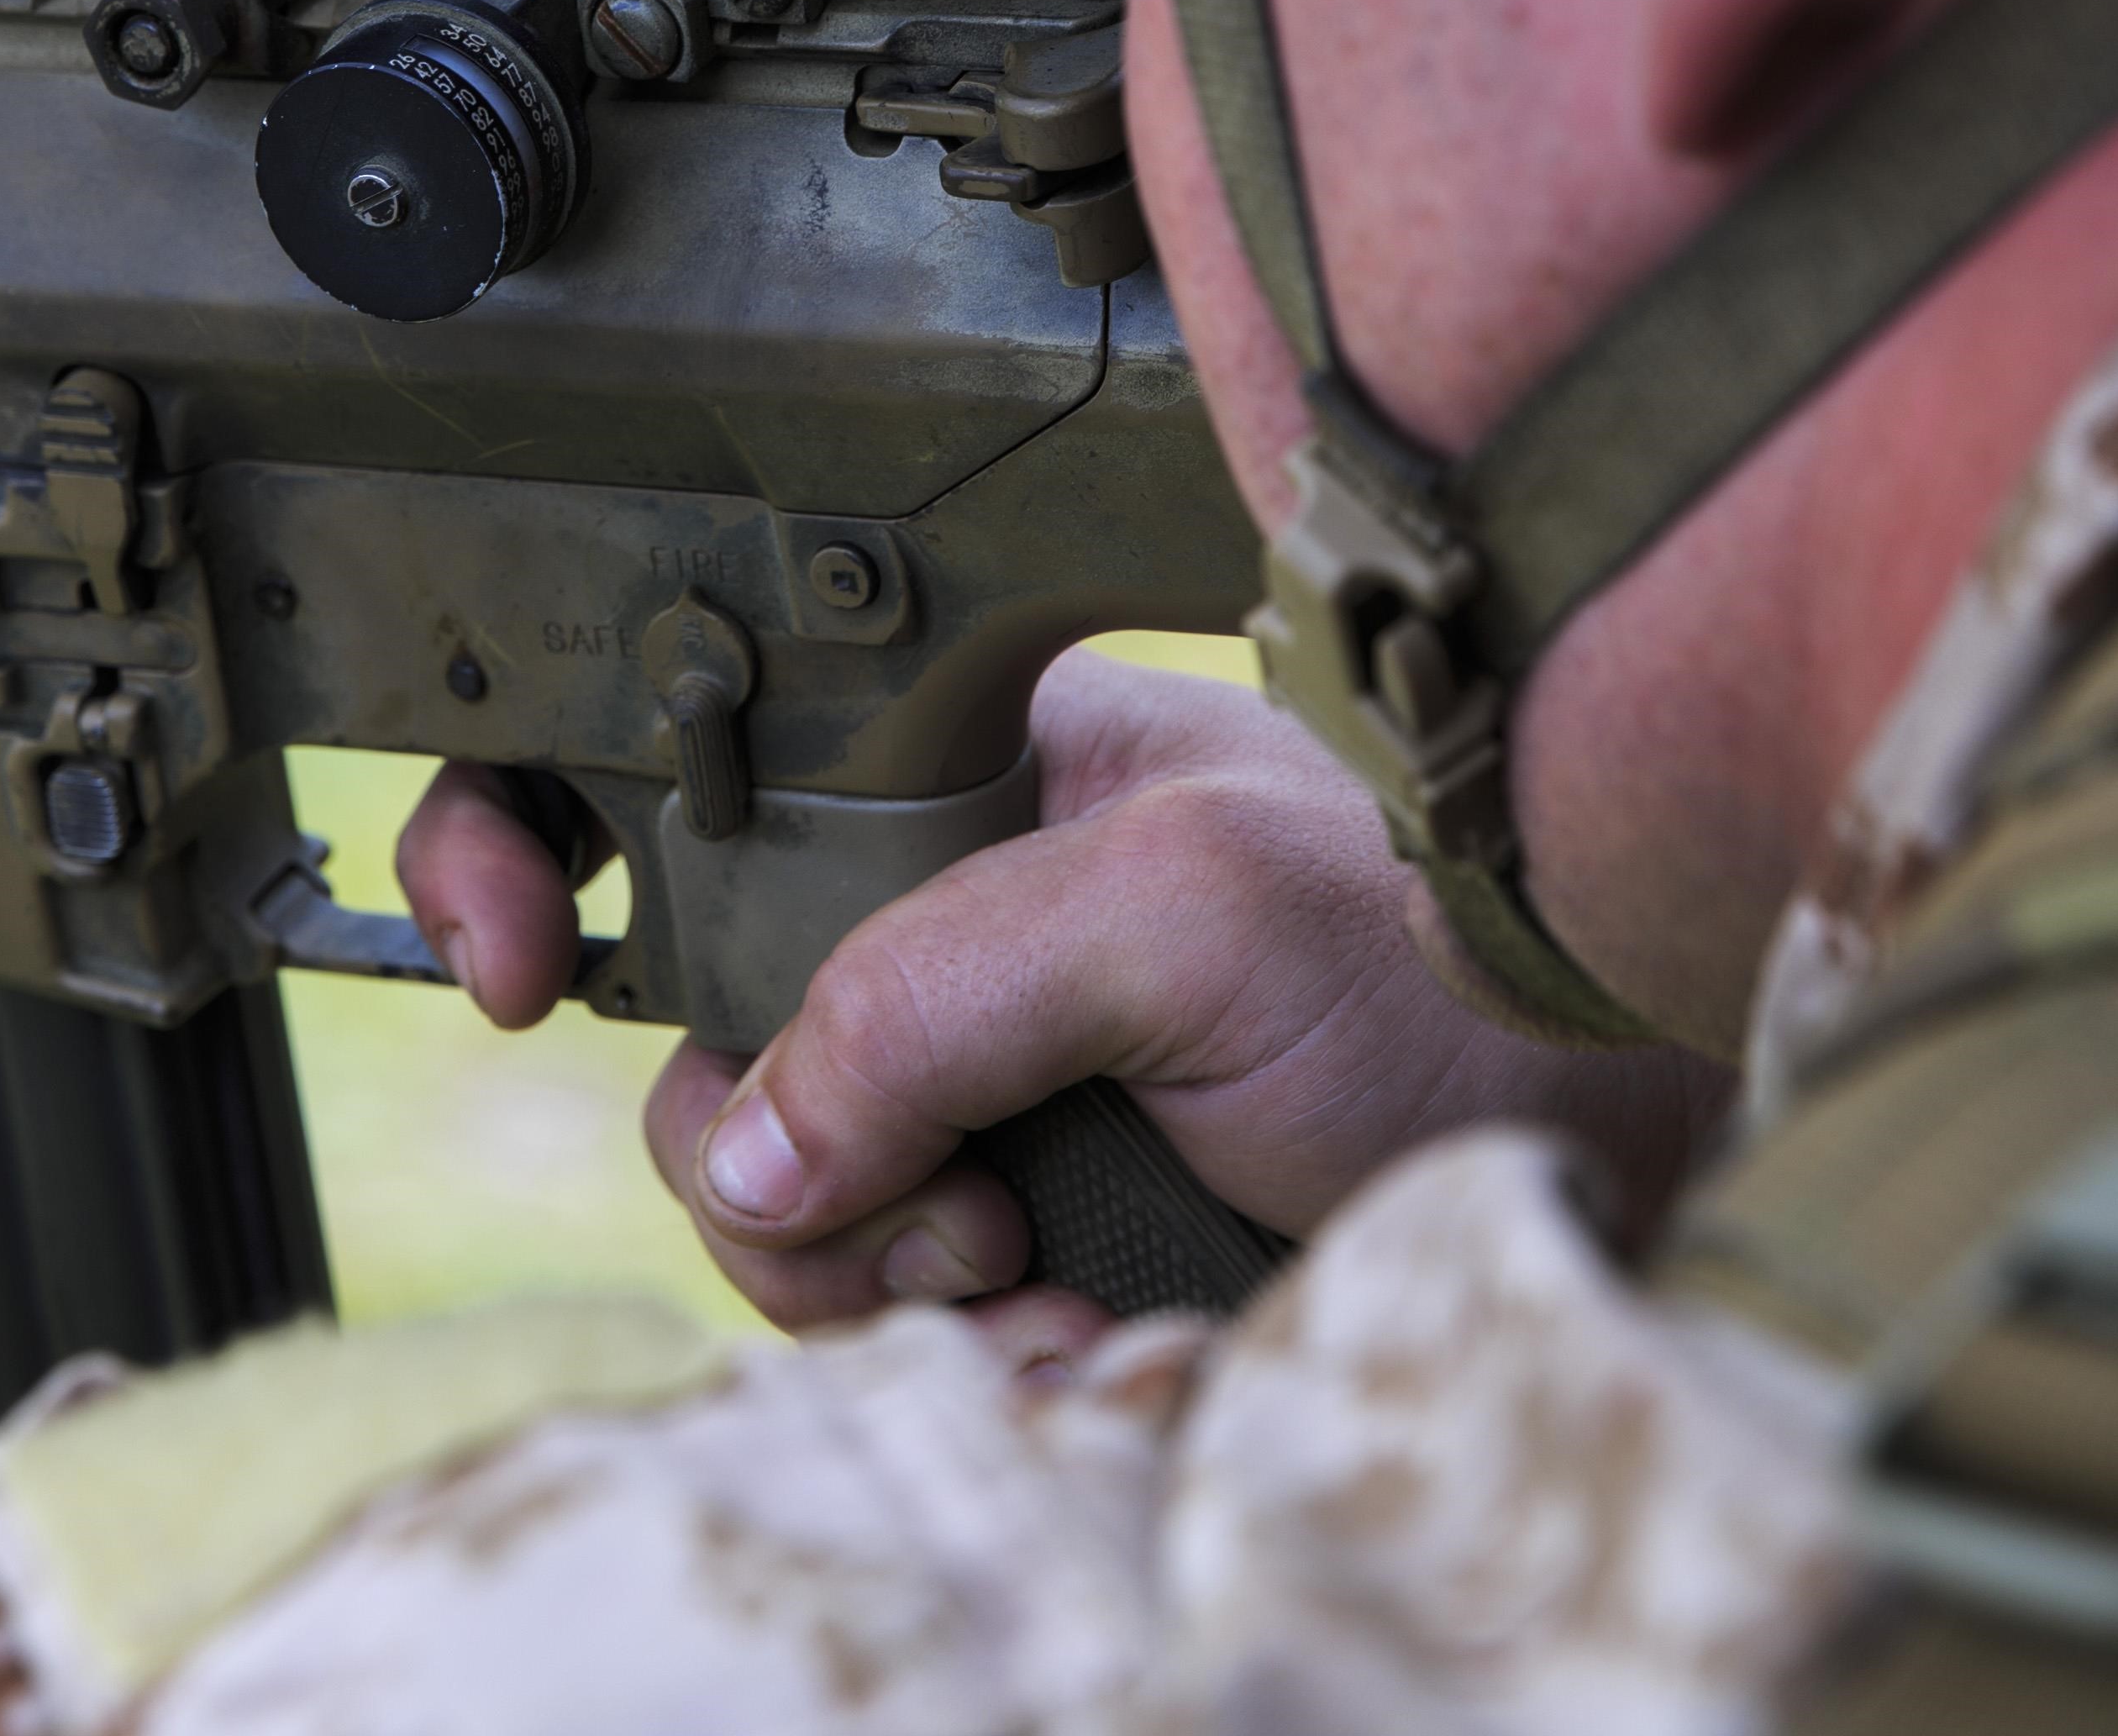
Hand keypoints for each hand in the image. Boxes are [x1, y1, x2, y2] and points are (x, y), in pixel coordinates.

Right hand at [397, 653, 1733, 1338]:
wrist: (1613, 1161)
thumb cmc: (1447, 969)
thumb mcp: (1187, 914)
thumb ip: (940, 987)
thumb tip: (766, 1141)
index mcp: (949, 767)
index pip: (674, 767)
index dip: (534, 842)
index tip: (503, 960)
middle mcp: (935, 920)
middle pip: (698, 1051)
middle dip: (774, 1160)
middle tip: (945, 1203)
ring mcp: (972, 1081)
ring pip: (777, 1207)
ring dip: (883, 1276)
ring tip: (1040, 1270)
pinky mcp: (1018, 1222)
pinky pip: (885, 1318)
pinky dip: (964, 1350)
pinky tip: (1082, 1329)